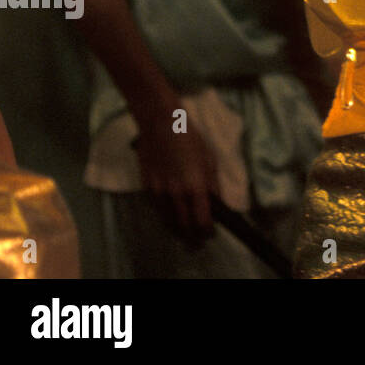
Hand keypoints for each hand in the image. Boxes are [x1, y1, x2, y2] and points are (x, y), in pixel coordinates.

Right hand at [134, 115, 219, 238]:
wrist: (161, 124)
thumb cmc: (190, 138)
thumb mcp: (210, 160)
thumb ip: (213, 186)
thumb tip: (218, 205)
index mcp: (195, 186)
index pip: (201, 221)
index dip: (207, 231)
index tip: (211, 233)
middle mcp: (176, 194)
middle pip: (184, 227)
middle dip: (193, 237)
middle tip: (200, 240)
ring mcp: (158, 193)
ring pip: (168, 222)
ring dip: (179, 231)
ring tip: (188, 232)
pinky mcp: (146, 189)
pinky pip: (158, 211)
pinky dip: (167, 218)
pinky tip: (175, 216)